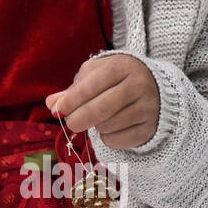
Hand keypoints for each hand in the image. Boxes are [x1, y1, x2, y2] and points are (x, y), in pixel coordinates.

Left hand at [45, 53, 160, 149]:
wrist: (155, 87)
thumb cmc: (115, 79)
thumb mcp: (94, 75)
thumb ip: (72, 89)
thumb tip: (51, 104)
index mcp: (122, 66)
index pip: (90, 86)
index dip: (70, 101)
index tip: (58, 110)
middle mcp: (139, 85)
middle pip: (100, 110)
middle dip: (77, 119)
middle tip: (70, 123)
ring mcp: (148, 108)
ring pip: (108, 126)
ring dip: (95, 127)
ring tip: (99, 118)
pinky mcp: (151, 128)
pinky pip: (118, 141)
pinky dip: (108, 138)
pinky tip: (111, 128)